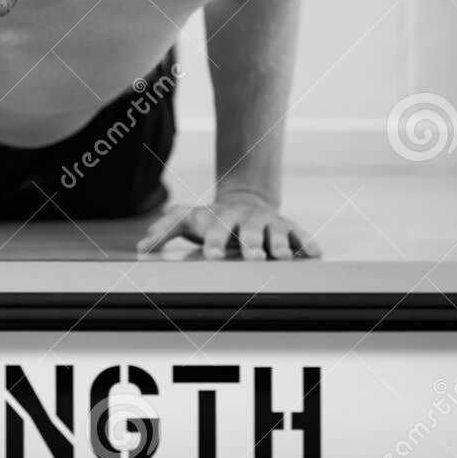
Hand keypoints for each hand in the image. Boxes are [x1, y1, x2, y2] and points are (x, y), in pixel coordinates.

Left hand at [136, 190, 320, 259]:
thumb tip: (141, 247)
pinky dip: (307, 243)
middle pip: (247, 229)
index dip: (213, 241)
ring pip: (274, 231)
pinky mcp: (287, 227)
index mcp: (219, 217)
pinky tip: (315, 254)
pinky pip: (300, 234)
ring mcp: (267, 221)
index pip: (214, 228)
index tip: (210, 256)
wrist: (245, 199)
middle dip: (248, 243)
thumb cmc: (211, 219)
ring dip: (278, 244)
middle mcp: (245, 218)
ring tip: (280, 257)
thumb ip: (165, 231)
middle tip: (252, 257)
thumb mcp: (188, 221)